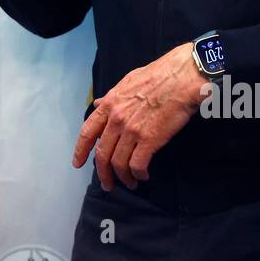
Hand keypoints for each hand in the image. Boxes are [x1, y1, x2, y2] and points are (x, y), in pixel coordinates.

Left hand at [72, 42, 208, 191]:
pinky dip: (138, 174)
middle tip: (108, 184)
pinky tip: (143, 175)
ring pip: (118, 163)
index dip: (80, 150)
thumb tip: (99, 103)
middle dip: (103, 173)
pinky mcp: (149, 139)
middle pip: (102, 154)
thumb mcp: (128, 81)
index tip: (78, 163)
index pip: (87, 132)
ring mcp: (132, 130)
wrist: (181, 77)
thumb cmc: (159, 76)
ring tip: (130, 183)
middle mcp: (117, 119)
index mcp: (110, 104)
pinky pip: (137, 164)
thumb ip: (112, 96)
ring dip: (123, 178)